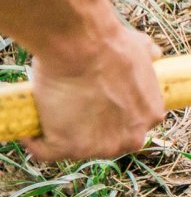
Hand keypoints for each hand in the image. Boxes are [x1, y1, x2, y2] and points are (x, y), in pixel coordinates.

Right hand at [24, 23, 164, 161]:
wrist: (82, 46)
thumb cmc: (109, 44)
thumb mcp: (141, 48)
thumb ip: (149, 55)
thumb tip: (153, 53)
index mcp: (151, 115)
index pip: (130, 125)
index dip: (110, 115)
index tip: (93, 103)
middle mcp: (132, 138)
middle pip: (106, 141)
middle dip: (89, 129)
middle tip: (69, 109)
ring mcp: (101, 147)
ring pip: (77, 148)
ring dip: (62, 135)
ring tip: (48, 115)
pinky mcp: (70, 148)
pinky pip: (46, 152)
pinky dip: (35, 142)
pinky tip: (30, 130)